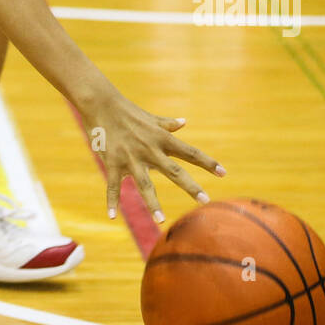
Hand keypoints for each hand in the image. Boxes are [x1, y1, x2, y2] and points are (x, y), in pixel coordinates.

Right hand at [82, 94, 224, 221]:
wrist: (101, 104)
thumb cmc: (128, 112)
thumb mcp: (151, 118)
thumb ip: (167, 124)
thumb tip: (184, 122)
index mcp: (162, 138)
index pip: (190, 152)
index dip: (207, 163)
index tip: (223, 173)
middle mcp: (149, 150)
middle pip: (174, 171)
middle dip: (190, 186)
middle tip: (205, 200)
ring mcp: (130, 158)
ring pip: (144, 184)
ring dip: (153, 203)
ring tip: (161, 220)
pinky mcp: (111, 163)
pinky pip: (112, 186)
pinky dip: (112, 201)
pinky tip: (112, 216)